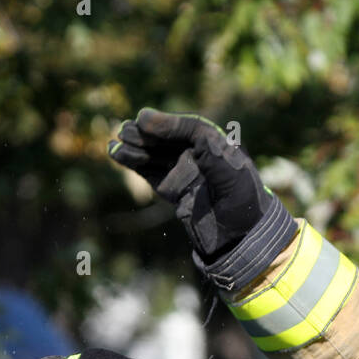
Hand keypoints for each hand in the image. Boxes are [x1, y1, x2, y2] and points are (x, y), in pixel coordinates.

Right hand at [108, 108, 297, 292]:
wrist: (240, 239)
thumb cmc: (243, 206)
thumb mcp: (232, 178)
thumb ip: (212, 157)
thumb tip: (196, 140)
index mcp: (218, 147)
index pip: (191, 128)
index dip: (167, 122)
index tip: (144, 120)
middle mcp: (199, 156)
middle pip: (169, 138)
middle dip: (147, 134)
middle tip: (125, 131)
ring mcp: (184, 172)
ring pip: (156, 154)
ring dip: (135, 147)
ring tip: (115, 144)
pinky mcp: (173, 189)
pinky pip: (150, 171)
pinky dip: (134, 163)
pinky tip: (117, 155)